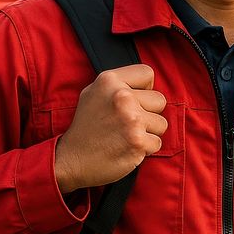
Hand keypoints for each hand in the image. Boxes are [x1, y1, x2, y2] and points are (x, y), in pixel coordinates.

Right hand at [54, 64, 167, 192]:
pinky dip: (146, 149)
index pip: (147, 73)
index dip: (144, 89)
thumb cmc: (86, 127)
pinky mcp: (138, 141)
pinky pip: (157, 142)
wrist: (72, 160)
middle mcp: (121, 96)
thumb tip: (146, 83)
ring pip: (161, 123)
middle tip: (126, 123)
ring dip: (148, 132)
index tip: (133, 101)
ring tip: (126, 135)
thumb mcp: (93, 93)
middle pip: (159, 100)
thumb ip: (118, 83)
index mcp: (109, 80)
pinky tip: (127, 147)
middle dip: (147, 113)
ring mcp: (131, 119)